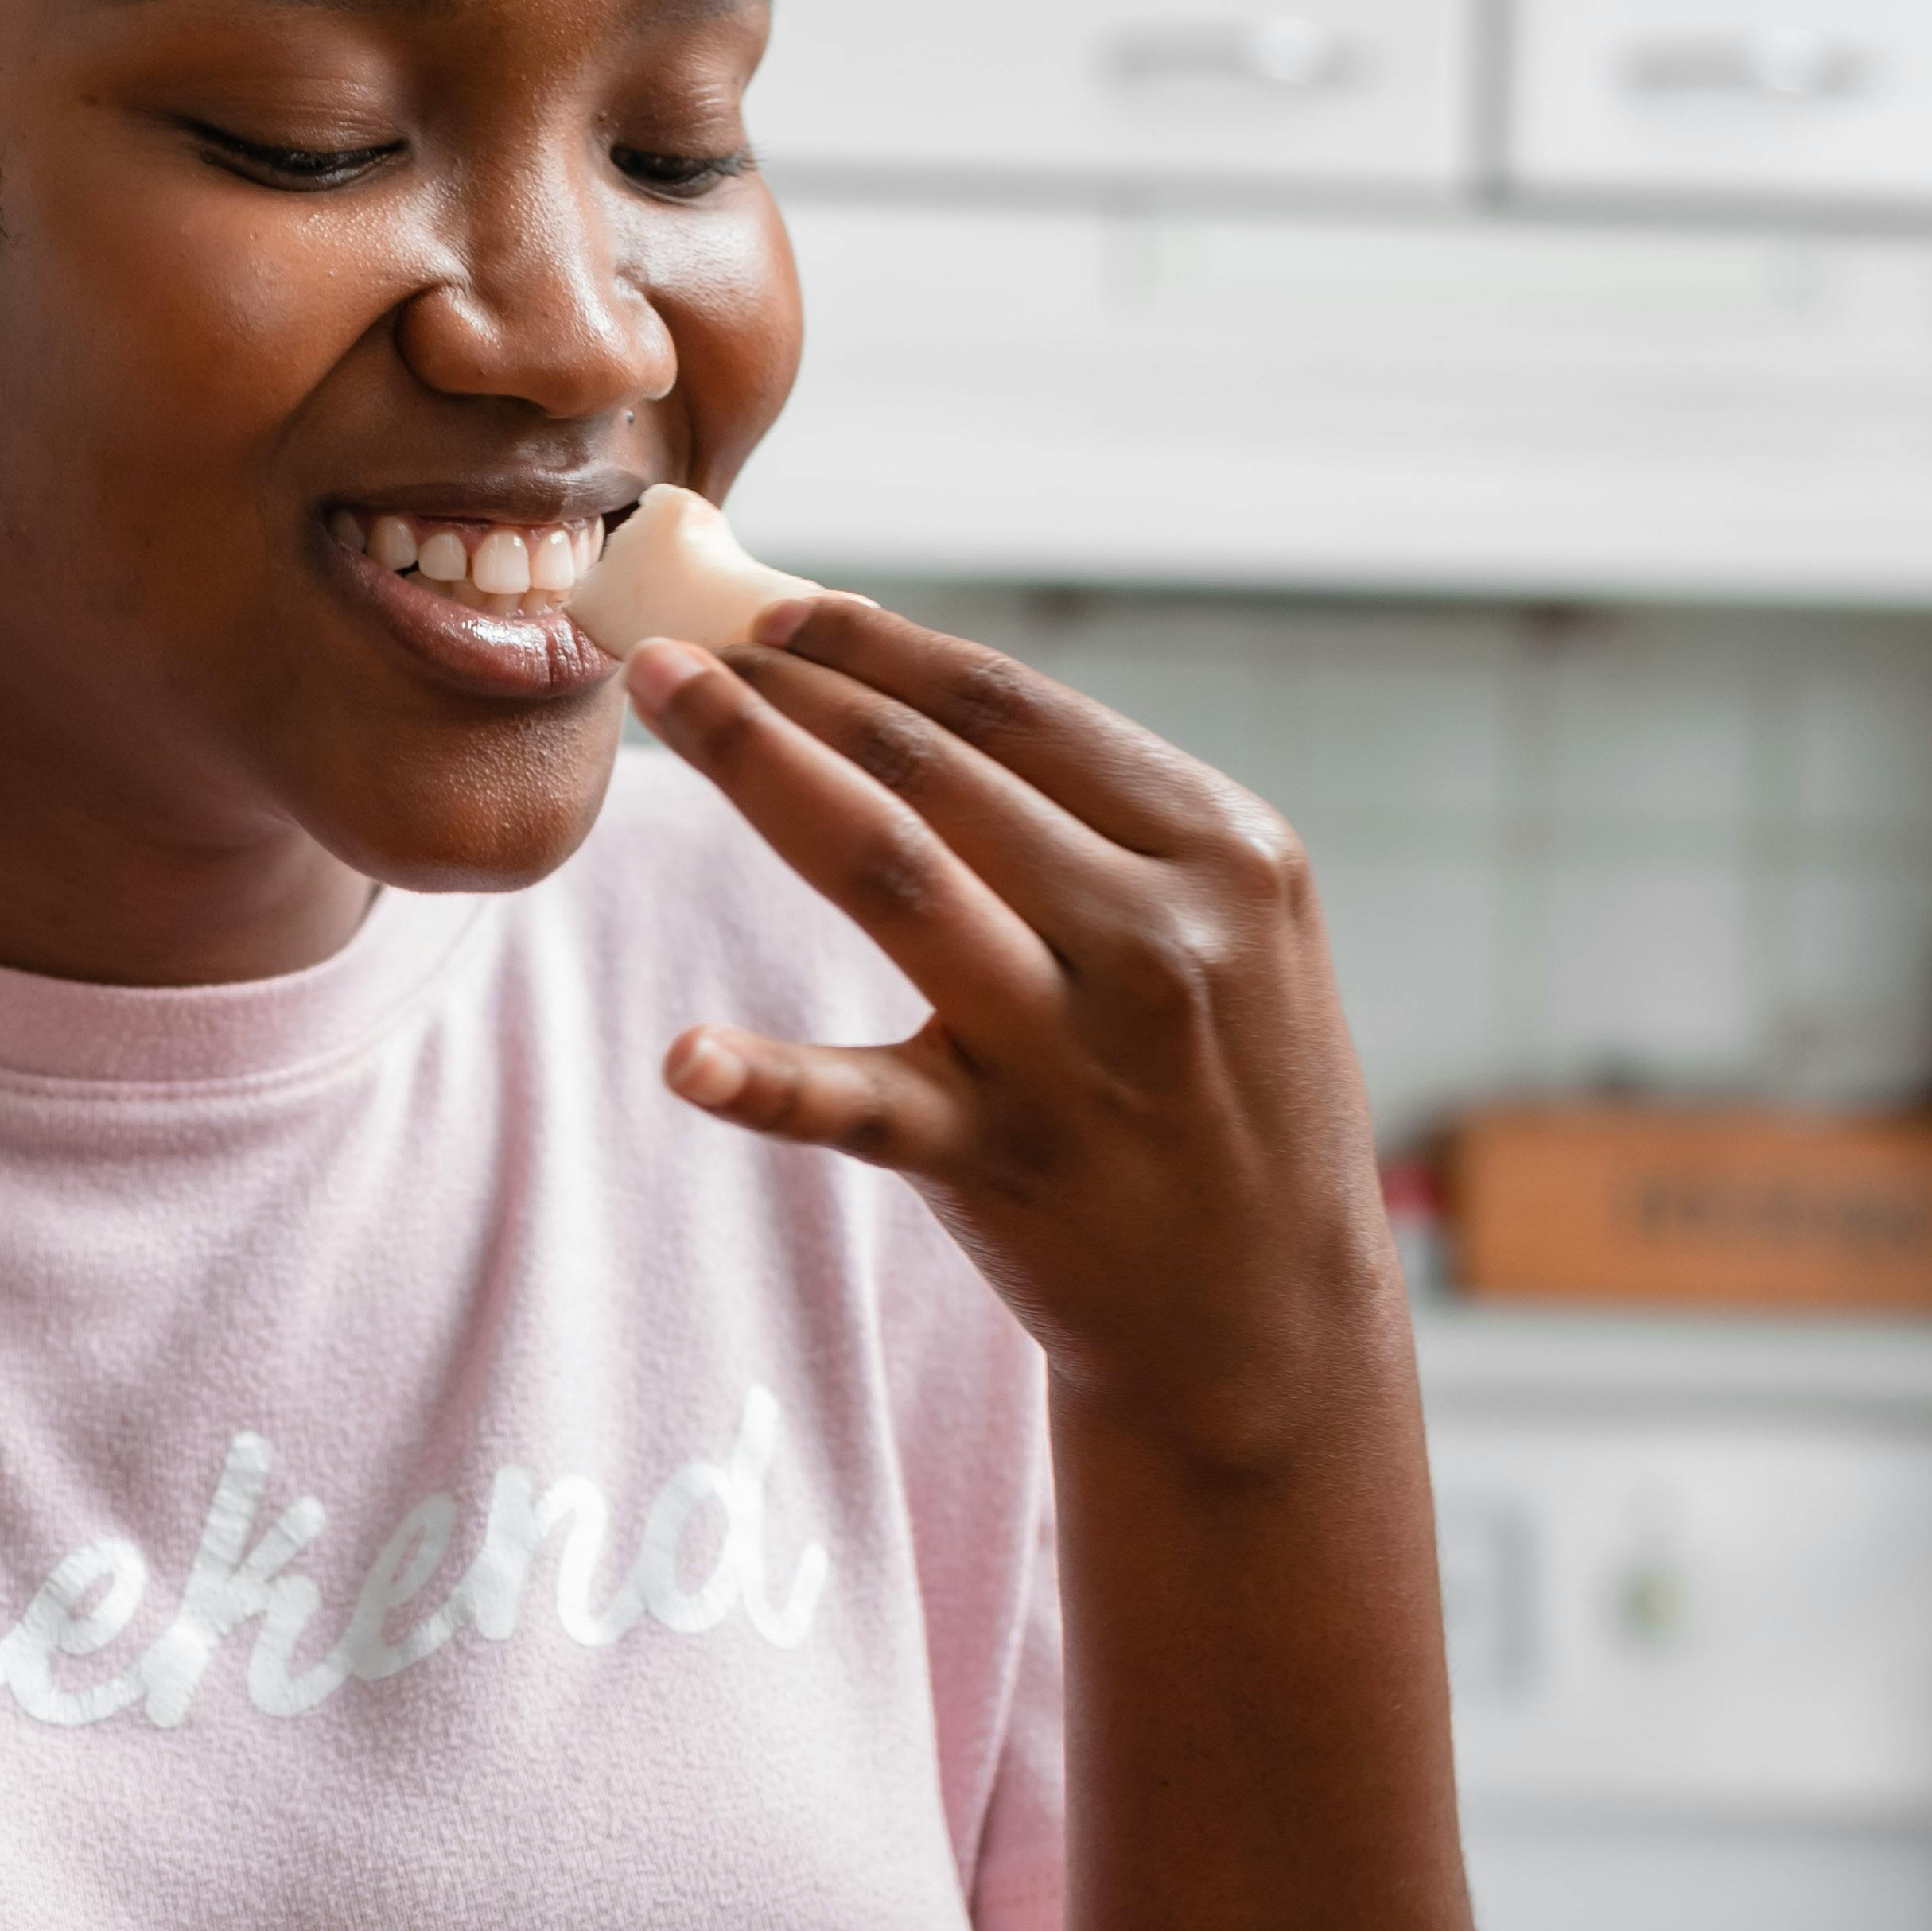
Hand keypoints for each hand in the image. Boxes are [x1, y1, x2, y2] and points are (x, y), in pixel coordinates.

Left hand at [625, 596, 1395, 1471]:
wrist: (1269, 1319)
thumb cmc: (1222, 1091)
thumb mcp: (1229, 930)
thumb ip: (1109, 826)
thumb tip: (915, 699)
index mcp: (1223, 850)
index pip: (1015, 711)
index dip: (879, 648)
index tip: (777, 612)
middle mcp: (1157, 933)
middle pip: (936, 768)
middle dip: (795, 683)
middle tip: (679, 639)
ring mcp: (1077, 1049)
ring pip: (890, 871)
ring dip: (761, 766)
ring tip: (662, 700)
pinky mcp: (1003, 1161)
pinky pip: (863, 1105)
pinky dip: (768, 1081)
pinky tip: (685, 1057)